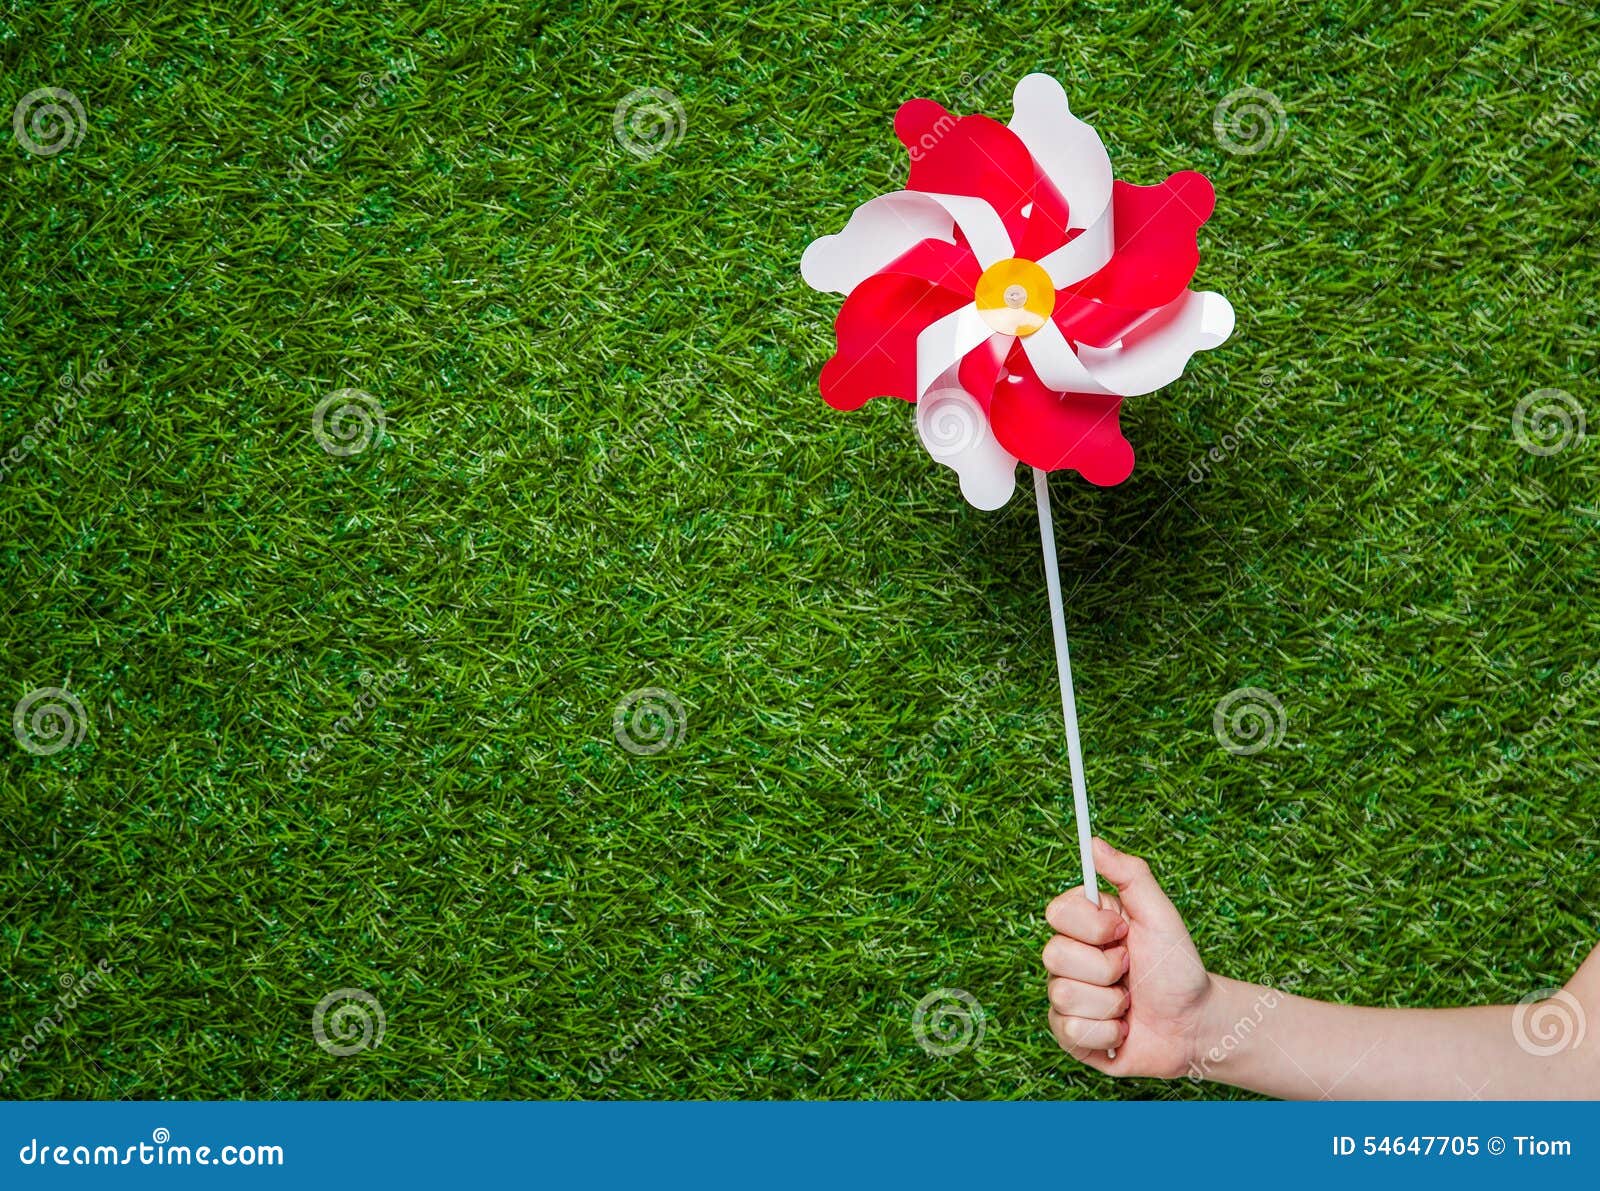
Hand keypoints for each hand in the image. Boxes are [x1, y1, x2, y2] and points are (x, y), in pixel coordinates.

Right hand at [1042, 838, 1213, 1077]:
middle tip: (1130, 971)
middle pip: (1054, 955)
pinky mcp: (1071, 1035)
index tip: (1123, 932)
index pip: (1056, 913)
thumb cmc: (1178, 968)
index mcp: (1084, 926)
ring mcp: (1066, 997)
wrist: (1195, 1026)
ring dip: (1111, 1003)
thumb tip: (1094, 842)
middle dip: (1106, 968)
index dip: (1091, 926)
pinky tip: (1123, 1030)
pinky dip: (1108, 1033)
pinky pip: (1072, 1031)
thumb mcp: (1159, 915)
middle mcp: (1069, 959)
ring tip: (1130, 1004)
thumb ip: (1129, 874)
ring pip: (1064, 995)